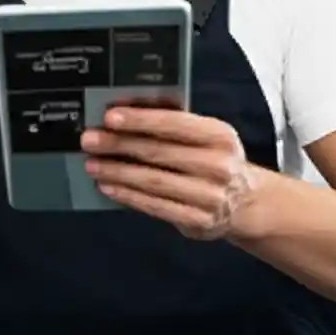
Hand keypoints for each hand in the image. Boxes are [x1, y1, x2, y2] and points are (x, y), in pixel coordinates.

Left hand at [80, 101, 259, 240]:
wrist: (245, 203)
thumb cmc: (214, 160)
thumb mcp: (207, 137)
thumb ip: (175, 126)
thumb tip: (125, 113)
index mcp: (219, 135)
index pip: (175, 123)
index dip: (141, 120)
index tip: (110, 117)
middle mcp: (218, 165)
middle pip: (159, 152)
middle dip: (119, 144)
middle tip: (90, 140)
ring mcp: (209, 196)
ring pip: (153, 181)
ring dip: (117, 171)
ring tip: (92, 163)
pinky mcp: (198, 221)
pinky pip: (155, 206)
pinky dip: (128, 195)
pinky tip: (108, 186)